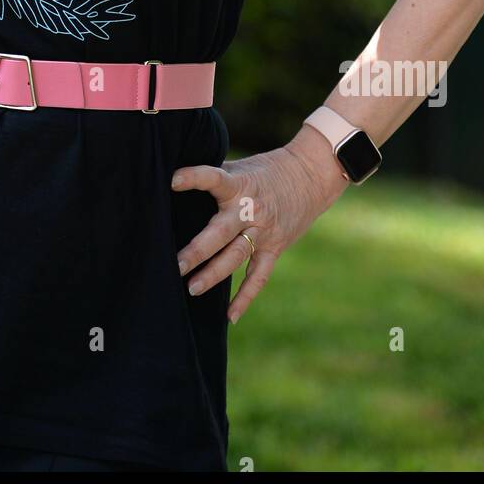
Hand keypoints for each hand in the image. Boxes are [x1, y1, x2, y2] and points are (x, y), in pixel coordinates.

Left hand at [171, 142, 345, 322]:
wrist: (310, 175)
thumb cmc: (265, 169)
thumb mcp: (240, 167)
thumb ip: (214, 176)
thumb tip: (173, 178)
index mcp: (238, 184)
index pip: (213, 178)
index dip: (194, 178)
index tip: (172, 180)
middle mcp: (250, 209)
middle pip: (222, 231)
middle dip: (199, 249)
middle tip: (177, 265)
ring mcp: (264, 231)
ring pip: (237, 256)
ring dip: (214, 274)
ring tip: (191, 288)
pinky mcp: (275, 247)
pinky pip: (259, 276)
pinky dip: (246, 297)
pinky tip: (230, 316)